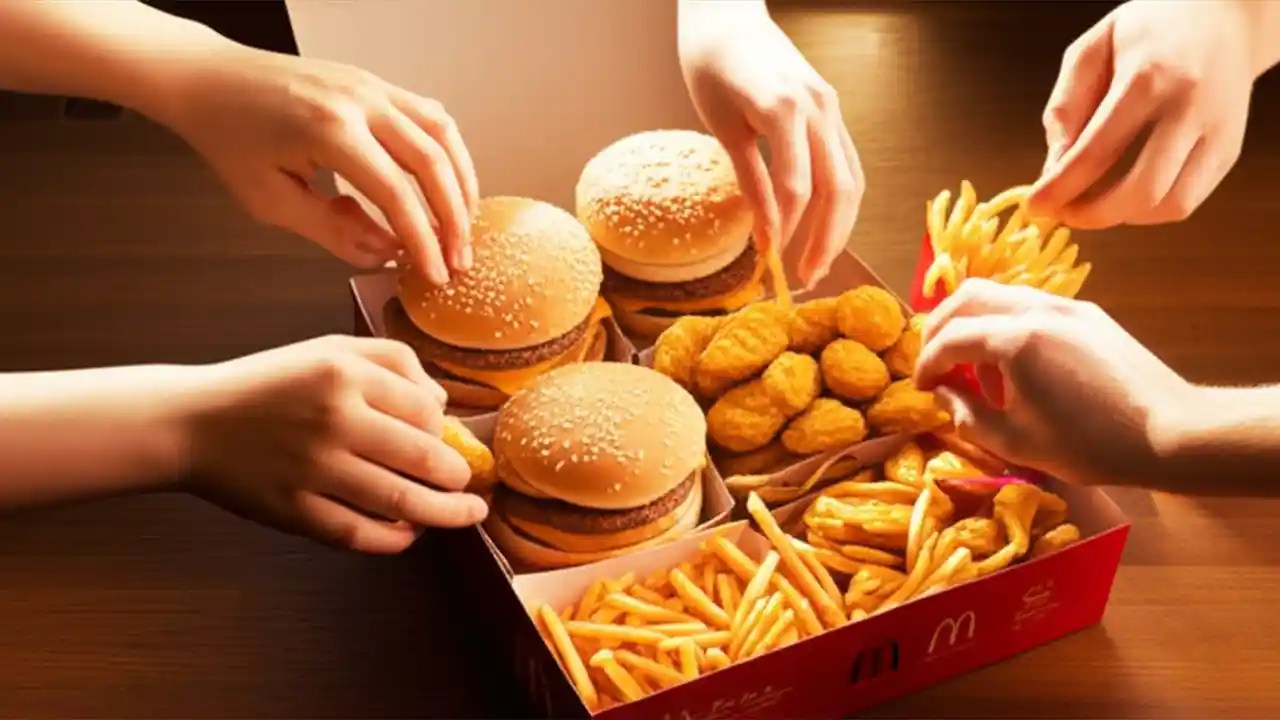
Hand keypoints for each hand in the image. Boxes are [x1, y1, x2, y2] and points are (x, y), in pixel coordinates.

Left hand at [160, 42, 479, 283]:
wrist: (211, 80)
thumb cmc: (231, 137)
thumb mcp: (270, 200)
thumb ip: (332, 230)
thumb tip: (384, 253)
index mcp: (329, 130)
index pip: (395, 194)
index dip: (422, 241)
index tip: (435, 274)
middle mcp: (359, 101)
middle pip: (431, 163)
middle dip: (453, 219)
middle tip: (460, 260)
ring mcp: (372, 86)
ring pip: (441, 134)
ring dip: (461, 183)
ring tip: (464, 225)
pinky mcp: (376, 84)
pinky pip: (429, 116)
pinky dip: (448, 153)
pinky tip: (449, 184)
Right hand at [185, 335, 486, 553]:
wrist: (193, 423)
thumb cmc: (271, 385)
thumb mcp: (330, 350)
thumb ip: (393, 361)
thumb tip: (443, 403)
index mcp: (344, 374)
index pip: (426, 410)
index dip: (448, 432)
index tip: (451, 444)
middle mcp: (332, 419)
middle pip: (424, 459)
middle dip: (458, 479)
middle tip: (471, 487)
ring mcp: (312, 469)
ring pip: (401, 502)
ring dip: (445, 514)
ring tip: (466, 515)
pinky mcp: (294, 510)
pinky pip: (360, 534)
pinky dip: (394, 539)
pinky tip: (410, 533)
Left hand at [678, 0, 862, 288]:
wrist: (726, 18)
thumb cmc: (712, 67)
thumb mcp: (723, 128)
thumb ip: (751, 181)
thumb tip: (767, 233)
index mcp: (786, 109)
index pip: (797, 188)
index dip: (786, 230)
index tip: (770, 261)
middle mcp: (820, 107)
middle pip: (838, 189)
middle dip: (825, 240)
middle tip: (806, 278)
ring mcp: (833, 106)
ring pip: (852, 179)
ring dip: (839, 226)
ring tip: (817, 262)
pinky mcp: (833, 109)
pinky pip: (847, 162)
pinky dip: (839, 200)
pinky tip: (824, 226)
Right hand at [913, 279, 1194, 485]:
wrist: (1171, 432)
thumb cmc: (1090, 445)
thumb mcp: (1015, 442)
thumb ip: (967, 415)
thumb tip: (942, 395)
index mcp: (1015, 341)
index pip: (949, 339)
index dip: (925, 364)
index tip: (920, 389)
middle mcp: (1036, 309)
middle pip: (965, 297)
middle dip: (940, 329)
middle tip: (935, 366)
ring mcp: (1064, 305)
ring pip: (998, 294)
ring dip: (973, 324)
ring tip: (976, 370)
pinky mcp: (1086, 313)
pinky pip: (1029, 305)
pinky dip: (1005, 325)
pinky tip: (1015, 367)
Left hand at [1027, 0, 1260, 228]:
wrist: (1222, 17)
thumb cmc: (1147, 33)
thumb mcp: (1091, 49)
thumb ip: (1066, 106)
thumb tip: (1053, 165)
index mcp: (1148, 79)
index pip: (1098, 150)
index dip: (1061, 187)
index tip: (1034, 206)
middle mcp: (1189, 109)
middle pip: (1142, 190)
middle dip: (1093, 215)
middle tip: (1063, 213)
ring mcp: (1217, 132)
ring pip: (1171, 205)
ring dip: (1123, 219)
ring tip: (1092, 206)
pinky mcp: (1229, 150)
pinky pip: (1188, 201)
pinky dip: (1149, 212)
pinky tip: (1125, 198)